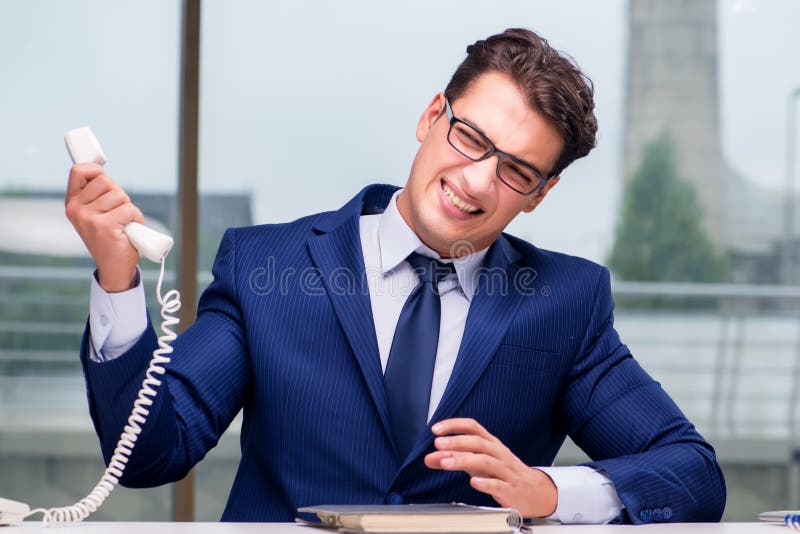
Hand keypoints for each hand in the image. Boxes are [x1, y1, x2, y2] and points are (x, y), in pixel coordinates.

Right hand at [65, 163, 143, 291]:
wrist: (114, 268)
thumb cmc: (110, 238)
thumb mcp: (97, 213)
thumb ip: (98, 194)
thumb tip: (100, 169)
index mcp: (73, 203)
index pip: (79, 171)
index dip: (96, 170)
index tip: (107, 182)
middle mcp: (76, 209)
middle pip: (105, 181)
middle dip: (118, 194)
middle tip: (118, 212)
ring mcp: (89, 218)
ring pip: (120, 195)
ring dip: (129, 209)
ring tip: (123, 224)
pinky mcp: (104, 226)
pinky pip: (130, 209)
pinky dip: (136, 219)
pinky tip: (129, 231)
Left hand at [424, 418, 556, 517]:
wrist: (537, 492)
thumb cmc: (503, 473)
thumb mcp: (478, 463)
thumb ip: (455, 458)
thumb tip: (430, 458)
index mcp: (490, 444)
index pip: (473, 427)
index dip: (454, 425)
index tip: (436, 429)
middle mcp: (498, 454)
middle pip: (478, 442)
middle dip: (457, 441)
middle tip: (438, 444)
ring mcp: (505, 471)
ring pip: (486, 461)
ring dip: (464, 460)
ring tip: (446, 463)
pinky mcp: (510, 489)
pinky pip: (498, 484)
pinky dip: (485, 482)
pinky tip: (473, 482)